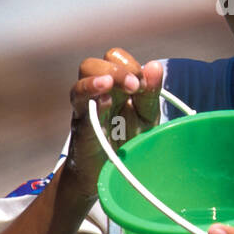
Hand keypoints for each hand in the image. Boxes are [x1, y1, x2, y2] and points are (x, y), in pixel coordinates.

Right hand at [65, 49, 162, 199]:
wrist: (112, 175)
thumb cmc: (129, 141)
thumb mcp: (146, 115)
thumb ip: (151, 92)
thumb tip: (154, 65)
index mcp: (114, 86)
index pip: (114, 58)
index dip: (129, 65)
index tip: (143, 84)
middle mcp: (96, 94)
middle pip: (91, 64)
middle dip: (115, 69)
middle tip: (135, 86)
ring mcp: (86, 111)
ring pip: (79, 84)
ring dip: (97, 79)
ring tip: (110, 83)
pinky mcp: (82, 130)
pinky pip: (80, 109)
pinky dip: (90, 99)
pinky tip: (105, 100)